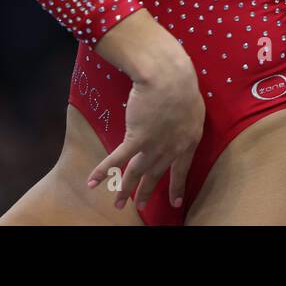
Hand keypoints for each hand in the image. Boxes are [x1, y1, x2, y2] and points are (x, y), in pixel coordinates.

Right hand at [84, 53, 204, 211]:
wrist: (169, 78)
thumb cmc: (182, 83)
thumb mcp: (192, 106)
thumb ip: (184, 121)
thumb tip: (177, 125)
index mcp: (189, 140)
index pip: (182, 170)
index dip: (177, 187)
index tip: (175, 203)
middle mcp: (172, 148)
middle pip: (156, 174)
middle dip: (147, 192)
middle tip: (141, 207)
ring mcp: (153, 146)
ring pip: (137, 172)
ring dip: (126, 189)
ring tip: (118, 204)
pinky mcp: (135, 139)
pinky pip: (117, 159)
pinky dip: (103, 171)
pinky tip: (93, 182)